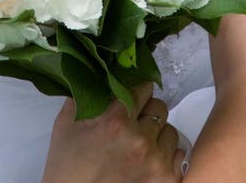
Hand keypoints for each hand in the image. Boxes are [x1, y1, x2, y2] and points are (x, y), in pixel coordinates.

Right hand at [41, 83, 185, 182]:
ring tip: (140, 144)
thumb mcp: (67, 121)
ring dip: (157, 134)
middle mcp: (139, 138)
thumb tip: (103, 74)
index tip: (131, 98)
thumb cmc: (66, 164)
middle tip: (133, 123)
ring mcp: (155, 161)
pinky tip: (149, 159)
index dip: (136, 91)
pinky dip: (166, 155)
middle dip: (146, 112)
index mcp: (115, 119)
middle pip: (159, 107)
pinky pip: (179, 154)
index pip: (143, 87)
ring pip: (170, 130)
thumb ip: (87, 93)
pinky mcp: (165, 180)